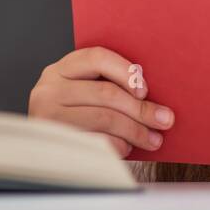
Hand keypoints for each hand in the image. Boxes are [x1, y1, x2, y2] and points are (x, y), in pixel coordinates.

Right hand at [28, 46, 174, 156]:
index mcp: (61, 69)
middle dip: (141, 109)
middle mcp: (49, 89)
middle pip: (105, 92)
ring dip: (135, 131)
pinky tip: (127, 148)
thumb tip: (154, 101)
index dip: (125, 71)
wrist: (45, 152)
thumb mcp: (85, 95)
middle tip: (164, 120)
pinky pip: (96, 141)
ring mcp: (48, 116)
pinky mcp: (54, 142)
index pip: (97, 57)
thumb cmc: (75, 119)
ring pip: (104, 118)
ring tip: (153, 139)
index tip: (145, 91)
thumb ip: (110, 87)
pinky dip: (118, 146)